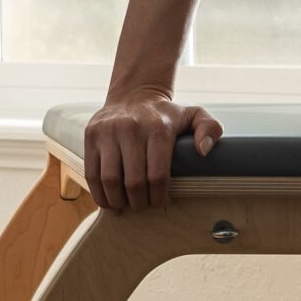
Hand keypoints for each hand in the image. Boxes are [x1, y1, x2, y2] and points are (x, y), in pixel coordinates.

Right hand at [79, 90, 221, 210]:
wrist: (133, 94)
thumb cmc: (165, 114)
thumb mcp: (194, 115)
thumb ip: (209, 129)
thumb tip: (203, 151)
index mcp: (157, 128)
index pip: (157, 175)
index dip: (158, 197)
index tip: (160, 203)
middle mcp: (130, 128)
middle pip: (133, 181)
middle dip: (139, 202)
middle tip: (143, 206)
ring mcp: (107, 132)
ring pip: (110, 180)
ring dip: (118, 201)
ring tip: (125, 206)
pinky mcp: (91, 135)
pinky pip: (92, 173)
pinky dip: (99, 193)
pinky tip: (108, 201)